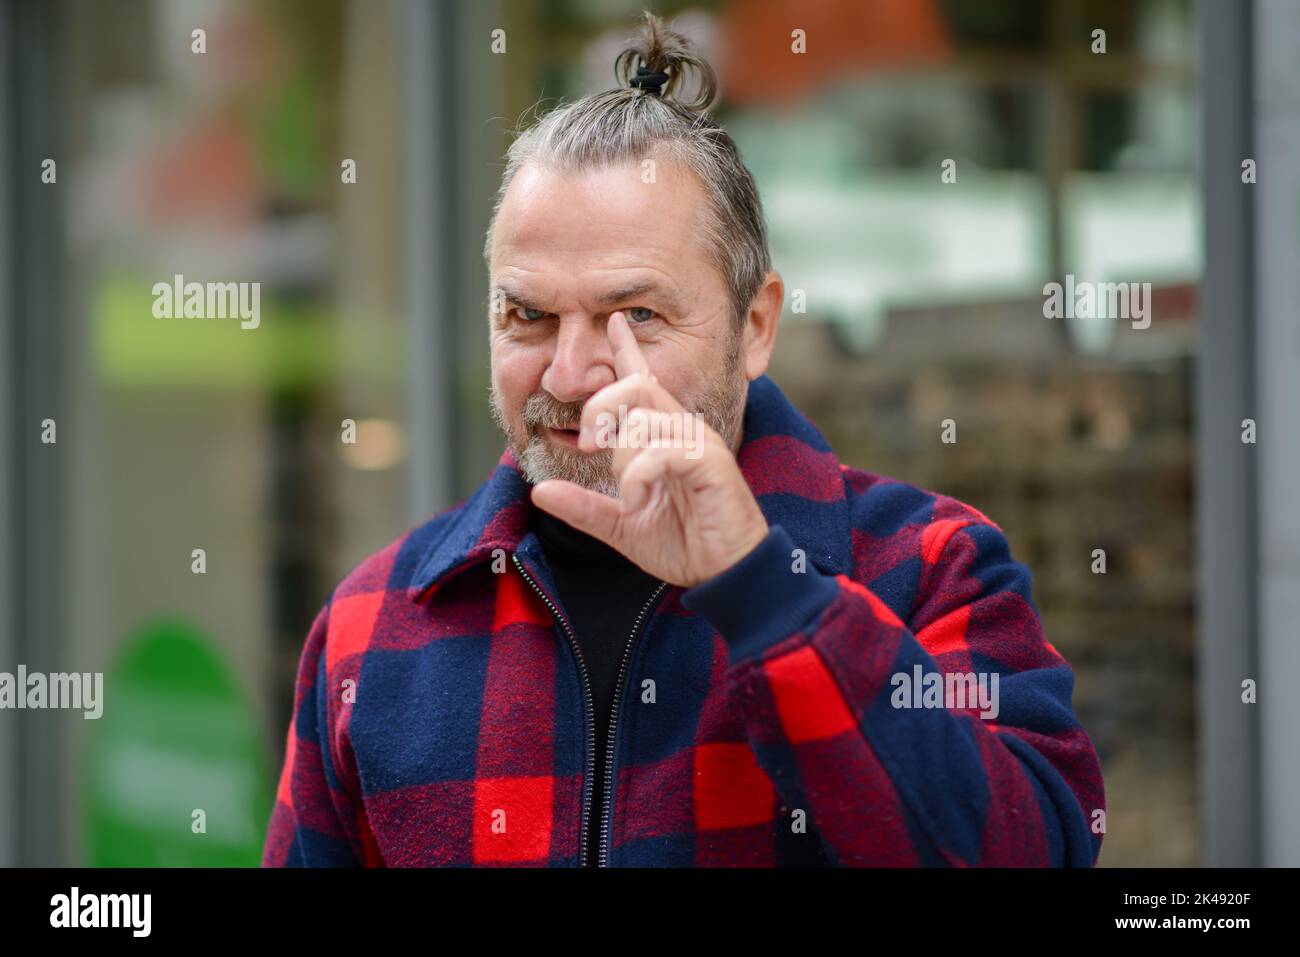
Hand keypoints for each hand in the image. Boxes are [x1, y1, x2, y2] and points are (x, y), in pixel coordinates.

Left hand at [529, 312, 768, 587]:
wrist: (724, 572)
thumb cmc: (684, 542)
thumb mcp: (622, 526)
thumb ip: (583, 508)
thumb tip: (540, 492)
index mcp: (663, 436)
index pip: (643, 382)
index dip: (627, 350)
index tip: (613, 320)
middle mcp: (682, 429)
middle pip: (633, 386)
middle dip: (600, 408)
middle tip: (588, 444)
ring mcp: (699, 442)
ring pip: (642, 420)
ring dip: (622, 461)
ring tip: (630, 497)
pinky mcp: (711, 462)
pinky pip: (661, 451)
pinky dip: (638, 478)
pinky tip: (638, 501)